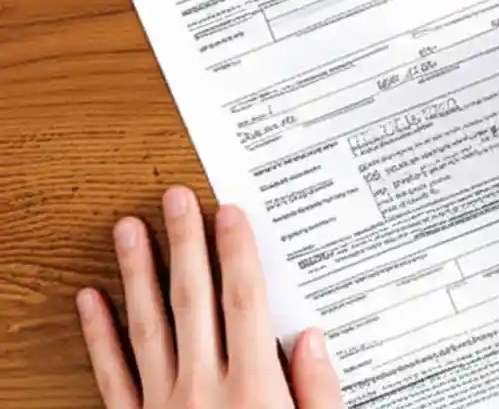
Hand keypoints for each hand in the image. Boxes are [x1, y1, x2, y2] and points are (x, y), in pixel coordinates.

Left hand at [75, 187, 341, 408]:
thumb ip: (319, 394)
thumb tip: (313, 338)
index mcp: (256, 390)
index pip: (245, 303)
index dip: (238, 253)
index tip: (230, 212)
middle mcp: (205, 390)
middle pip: (194, 301)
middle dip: (185, 245)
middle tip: (175, 199)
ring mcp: (163, 408)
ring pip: (147, 327)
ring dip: (136, 274)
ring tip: (127, 230)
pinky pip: (111, 376)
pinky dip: (99, 336)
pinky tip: (90, 301)